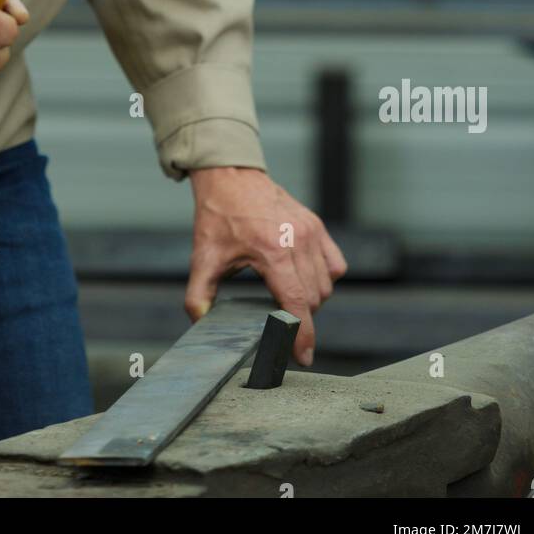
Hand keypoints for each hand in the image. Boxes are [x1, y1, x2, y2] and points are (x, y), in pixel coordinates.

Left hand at [185, 166, 346, 366]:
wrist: (231, 177)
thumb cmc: (218, 215)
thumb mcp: (203, 257)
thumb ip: (198, 295)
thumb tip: (200, 324)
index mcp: (272, 252)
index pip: (297, 304)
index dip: (303, 335)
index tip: (303, 357)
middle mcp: (298, 242)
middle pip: (313, 299)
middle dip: (301, 319)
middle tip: (282, 326)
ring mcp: (311, 232)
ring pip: (326, 285)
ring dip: (313, 300)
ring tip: (288, 301)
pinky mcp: (317, 226)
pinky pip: (335, 264)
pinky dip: (325, 279)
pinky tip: (305, 280)